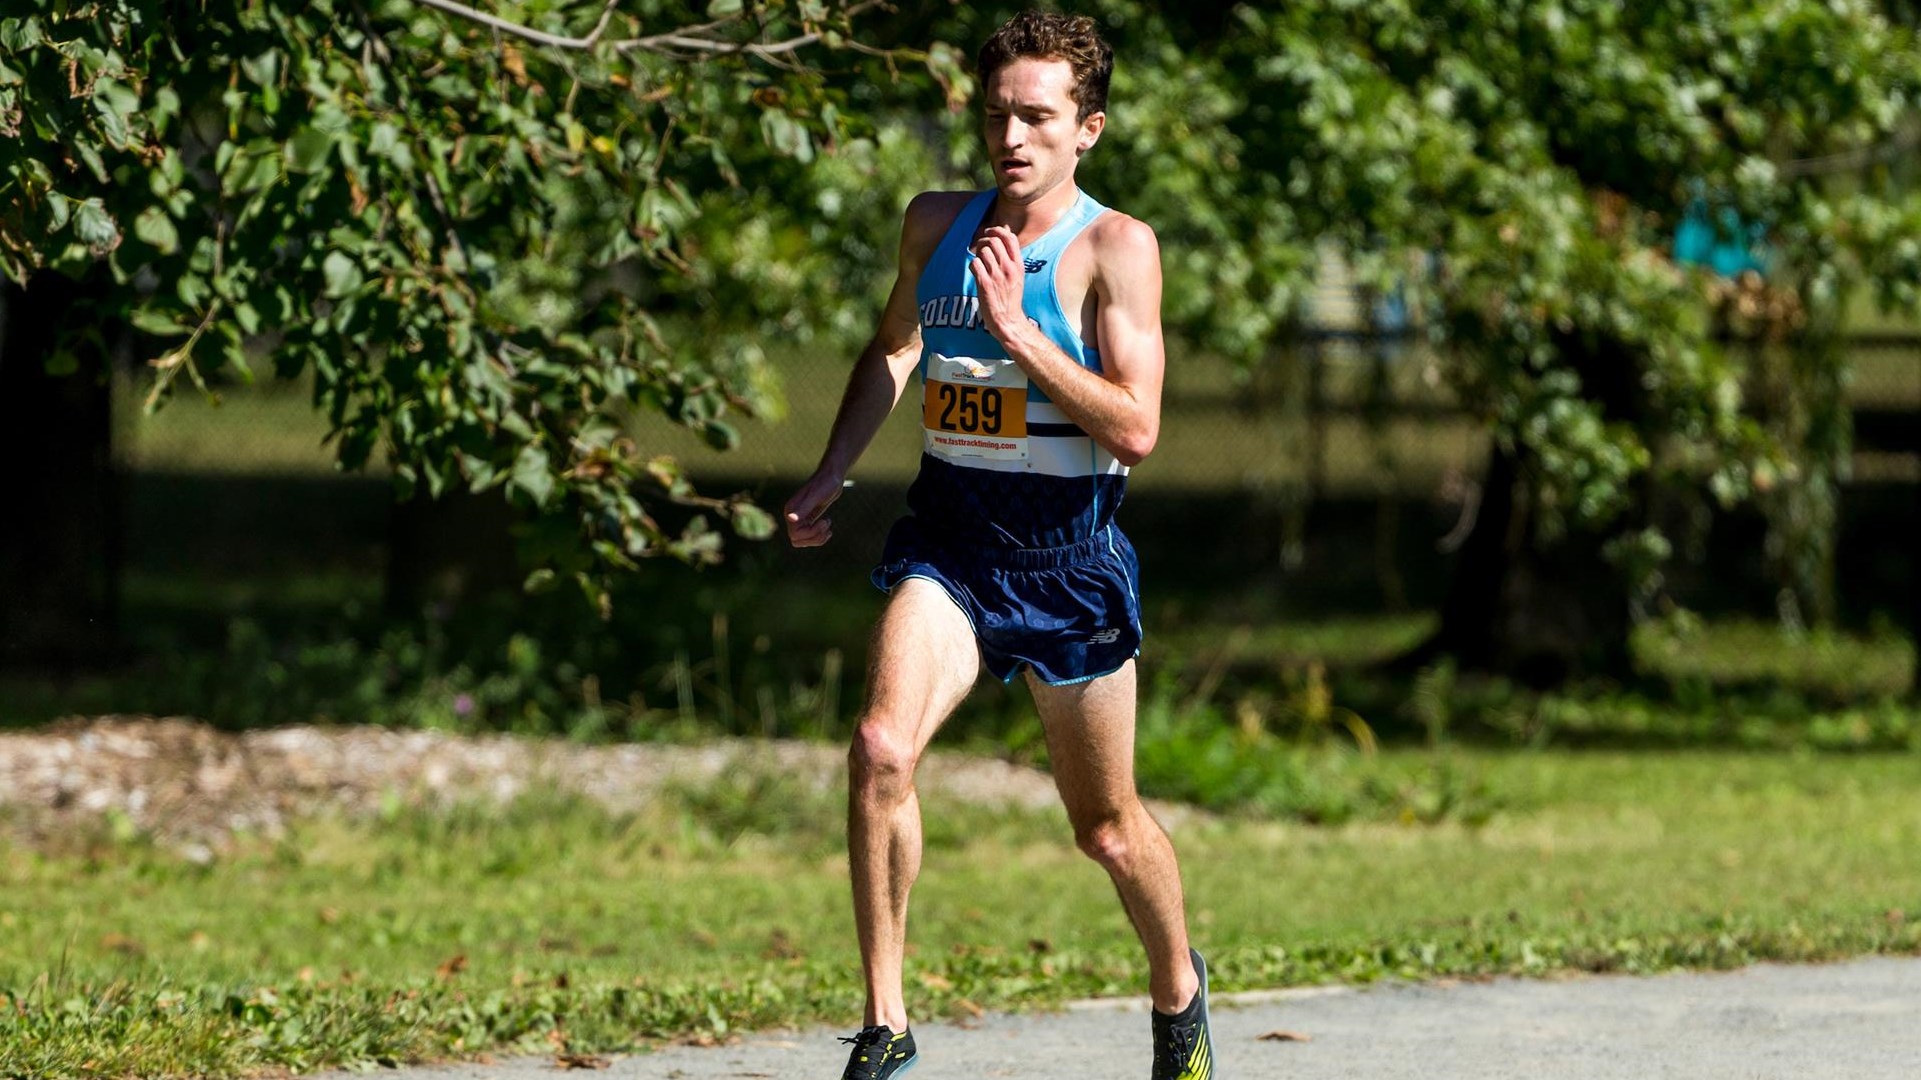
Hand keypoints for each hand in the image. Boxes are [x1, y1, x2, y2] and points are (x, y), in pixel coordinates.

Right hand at [783, 470, 843, 547]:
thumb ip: (803, 508)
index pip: (794, 535)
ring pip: (802, 541)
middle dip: (814, 538)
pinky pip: (809, 536)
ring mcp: (799, 518)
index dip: (811, 533)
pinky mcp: (807, 519)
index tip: (824, 521)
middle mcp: (792, 516)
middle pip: (796, 541)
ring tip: (828, 525)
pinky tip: (828, 526)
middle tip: (826, 524)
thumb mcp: (816, 496)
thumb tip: (790, 519)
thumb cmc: (825, 483)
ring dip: (817, 538)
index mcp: (790, 510)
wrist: (832, 476)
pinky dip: (819, 536)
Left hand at [971, 225, 1030, 346]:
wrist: (1008, 321)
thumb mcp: (1017, 275)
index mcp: (1018, 265)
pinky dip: (972, 265)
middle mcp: (1008, 268)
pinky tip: (975, 272)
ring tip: (979, 262)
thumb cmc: (1011, 298)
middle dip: (984, 241)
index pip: (1010, 237)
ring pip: (983, 251)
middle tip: (980, 248)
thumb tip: (1006, 234)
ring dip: (977, 254)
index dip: (997, 230)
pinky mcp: (985, 284)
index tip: (989, 232)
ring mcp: (997, 276)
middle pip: (994, 241)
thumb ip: (1011, 257)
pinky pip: (974, 263)